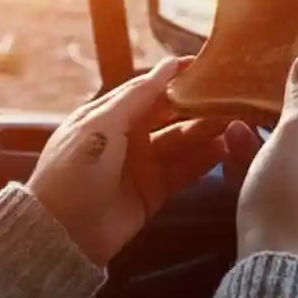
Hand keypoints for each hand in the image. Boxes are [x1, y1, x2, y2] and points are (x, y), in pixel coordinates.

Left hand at [27, 57, 261, 266]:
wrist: (62, 233)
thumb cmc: (74, 171)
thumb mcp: (100, 126)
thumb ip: (137, 97)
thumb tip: (168, 66)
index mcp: (109, 115)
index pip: (149, 89)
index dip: (175, 76)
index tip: (206, 64)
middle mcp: (128, 136)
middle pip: (170, 114)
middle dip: (197, 105)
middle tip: (230, 96)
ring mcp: (143, 164)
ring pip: (182, 141)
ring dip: (206, 131)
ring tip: (235, 121)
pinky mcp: (155, 190)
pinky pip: (185, 169)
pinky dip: (205, 159)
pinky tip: (225, 148)